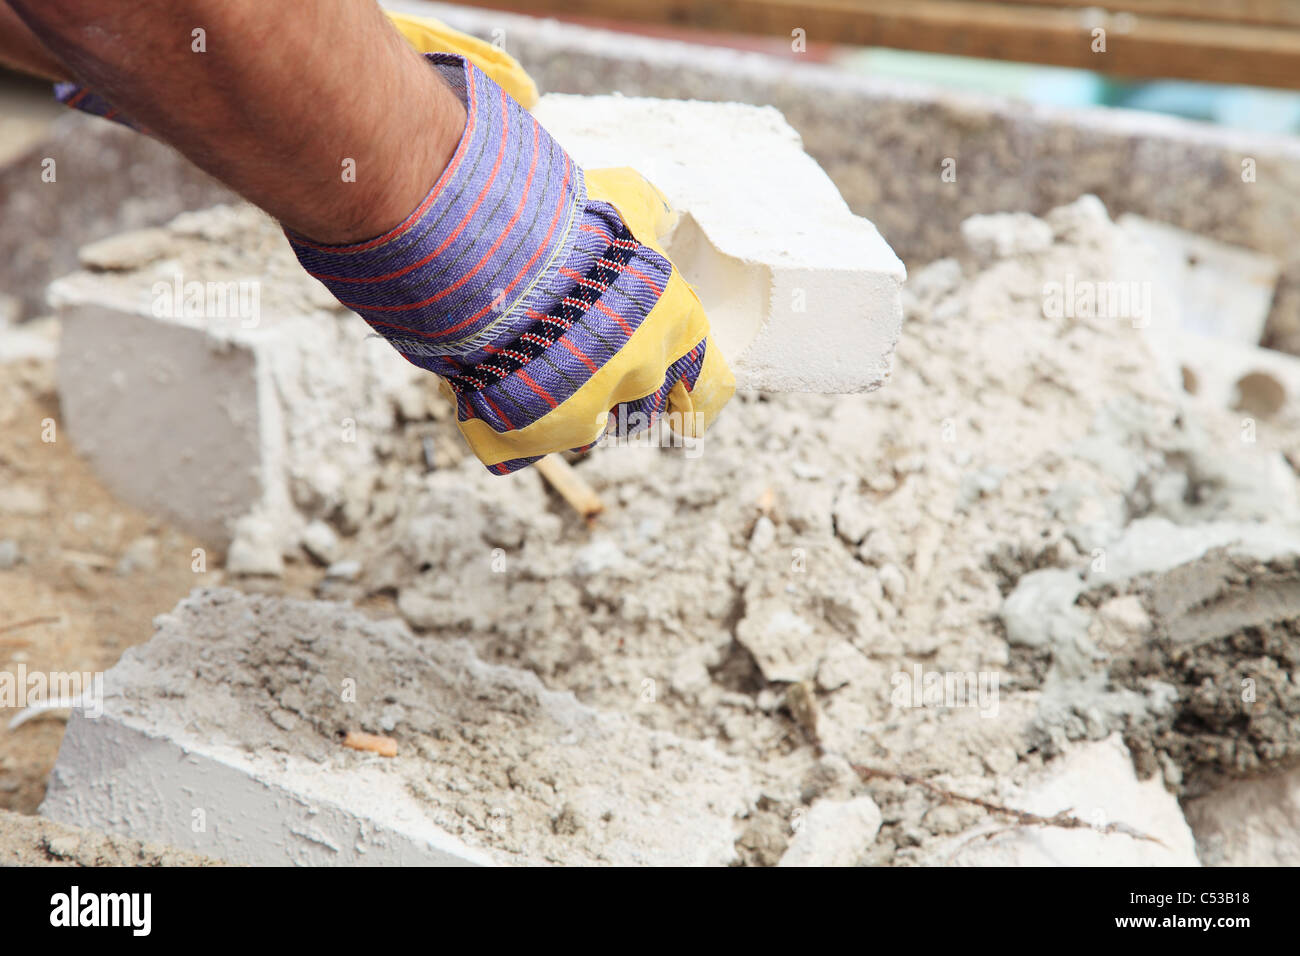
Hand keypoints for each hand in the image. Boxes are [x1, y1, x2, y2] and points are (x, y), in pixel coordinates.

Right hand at [288, 54, 734, 473]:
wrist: (486, 247)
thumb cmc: (560, 218)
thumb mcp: (621, 199)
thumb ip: (649, 213)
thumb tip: (659, 214)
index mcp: (676, 326)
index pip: (709, 388)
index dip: (692, 393)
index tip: (678, 398)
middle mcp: (643, 374)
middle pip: (643, 407)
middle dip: (618, 390)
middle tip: (580, 359)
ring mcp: (591, 410)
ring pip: (589, 428)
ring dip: (568, 407)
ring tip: (533, 365)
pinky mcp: (537, 433)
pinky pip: (531, 442)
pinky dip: (515, 425)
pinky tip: (495, 391)